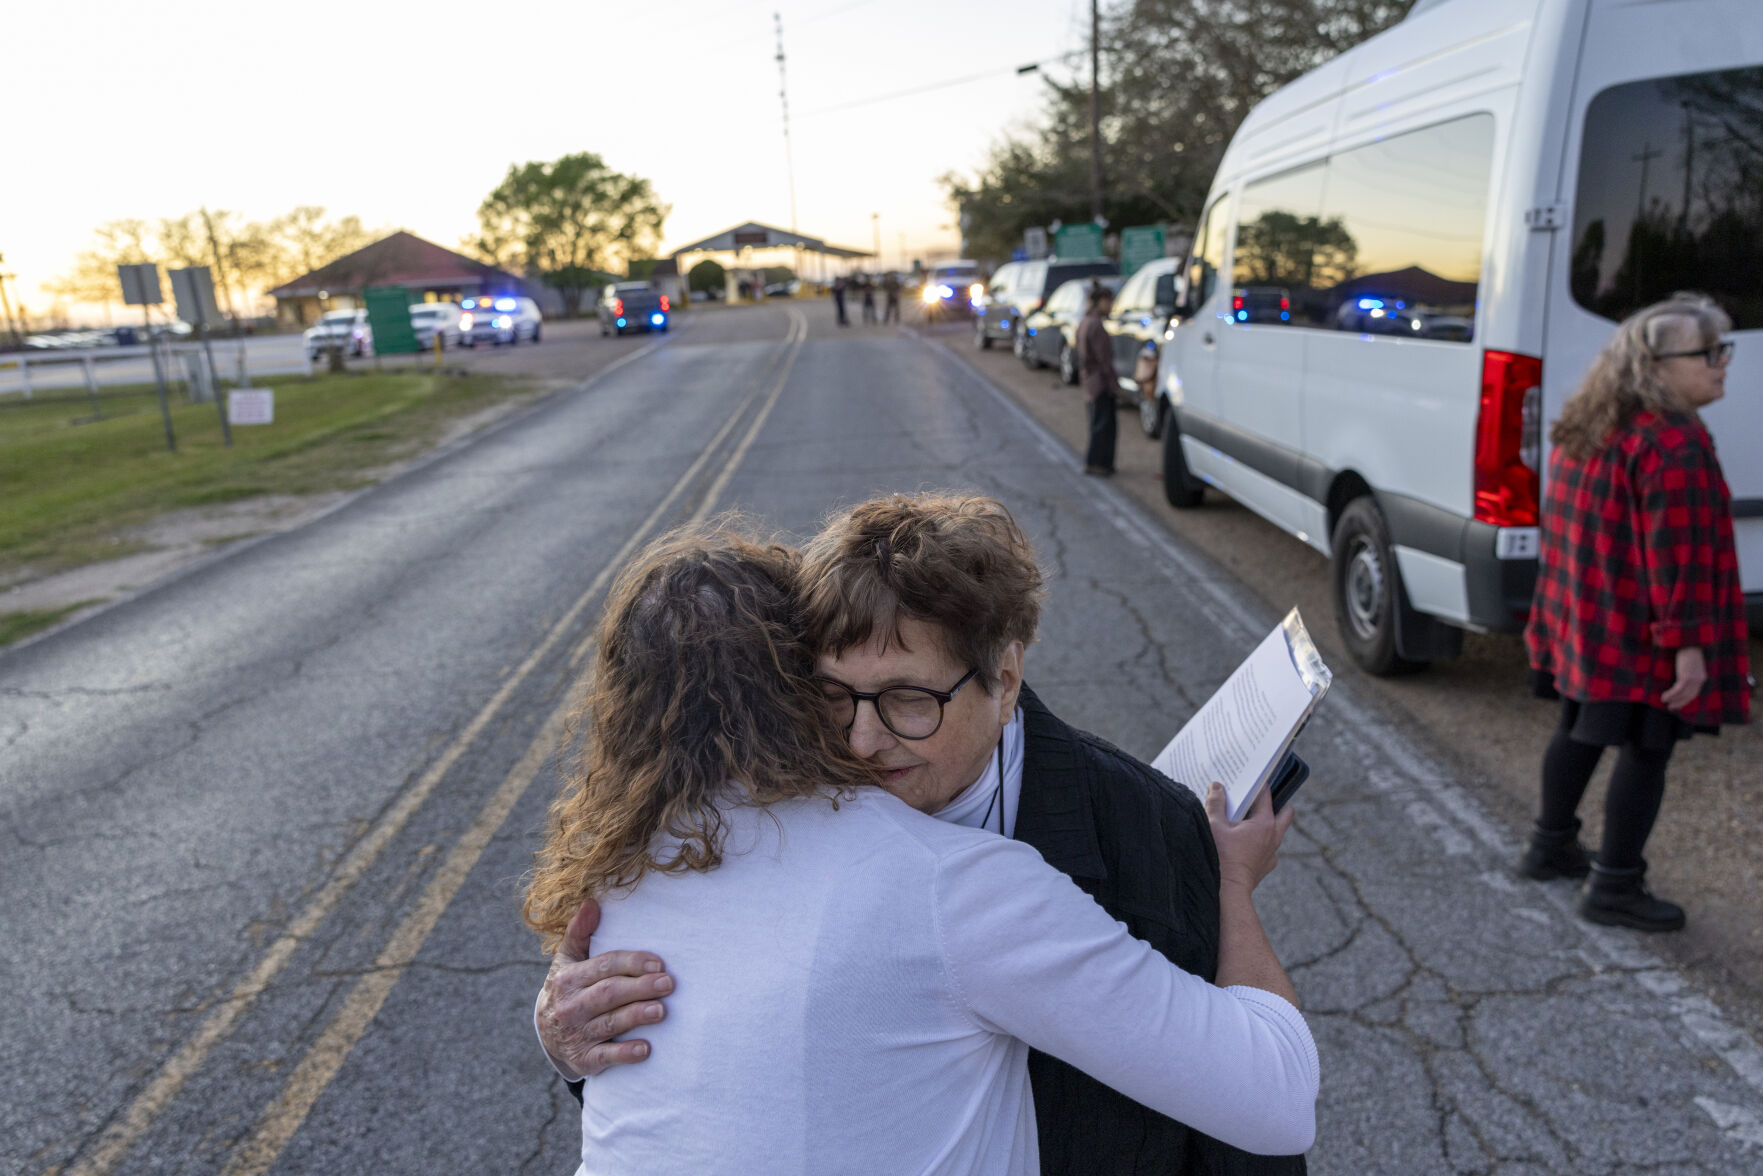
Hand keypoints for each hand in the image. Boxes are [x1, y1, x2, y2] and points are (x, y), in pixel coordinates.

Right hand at [537, 898, 672, 1079]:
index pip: (603, 967)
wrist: (547, 1034)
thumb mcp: (567, 960)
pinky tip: (646, 1049)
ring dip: (636, 1016)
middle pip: (608, 994)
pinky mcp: (583, 1060)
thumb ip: (580, 933)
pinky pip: (605, 1057)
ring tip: (662, 1010)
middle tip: (669, 983)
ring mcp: (576, 1034)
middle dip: (640, 988)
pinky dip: (625, 1054)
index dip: (632, 963)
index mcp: (568, 979)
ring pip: (609, 1024)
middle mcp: (570, 1007)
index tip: (659, 963)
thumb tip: (592, 902)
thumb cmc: (568, 989)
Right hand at [1206, 783, 1294, 892]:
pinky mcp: (1266, 865)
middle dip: (1278, 802)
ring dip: (1270, 823)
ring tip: (1253, 819)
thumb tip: (1217, 786)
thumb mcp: (1214, 825)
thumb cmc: (1221, 857)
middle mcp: (1273, 836)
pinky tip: (1247, 844)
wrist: (1228, 891)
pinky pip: (1270, 850)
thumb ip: (1216, 803)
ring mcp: (1272, 852)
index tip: (1252, 778)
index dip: (1258, 785)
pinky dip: (1262, 843)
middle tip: (1264, 798)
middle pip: (1286, 812)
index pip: (1266, 796)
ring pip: (1279, 832)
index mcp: (1264, 823)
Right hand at [1660, 647, 1707, 711]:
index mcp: (1701, 677)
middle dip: (1680, 703)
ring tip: (1664, 701)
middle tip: (1670, 708)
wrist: (1688, 641)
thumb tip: (1677, 678)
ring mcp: (1694, 679)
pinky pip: (1678, 690)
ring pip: (1683, 694)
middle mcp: (1699, 680)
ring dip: (1673, 700)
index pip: (1694, 693)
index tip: (1677, 705)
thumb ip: (1686, 671)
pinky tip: (1664, 697)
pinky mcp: (1686, 677)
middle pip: (1690, 696)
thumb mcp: (1689, 664)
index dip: (1685, 700)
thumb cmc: (1686, 650)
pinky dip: (1670, 695)